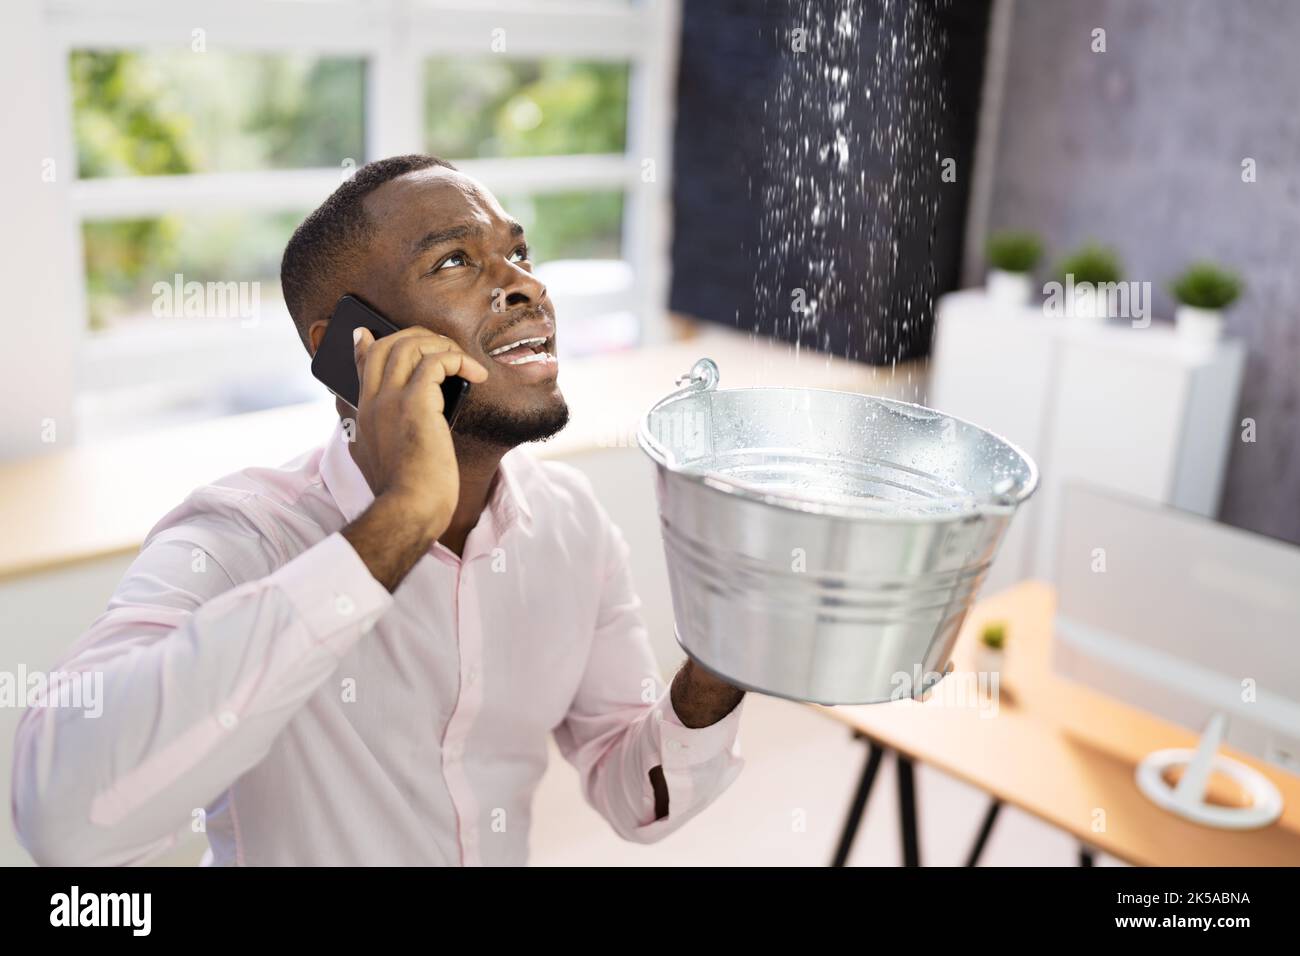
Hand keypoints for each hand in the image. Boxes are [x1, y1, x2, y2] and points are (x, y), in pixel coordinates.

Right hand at [341, 326, 488, 590]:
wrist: (408, 511)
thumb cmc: (407, 496)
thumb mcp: (388, 463)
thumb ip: (391, 439)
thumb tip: (417, 425)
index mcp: (364, 415)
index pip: (361, 365)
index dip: (367, 343)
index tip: (368, 333)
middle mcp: (373, 401)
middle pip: (386, 345)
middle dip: (418, 337)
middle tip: (444, 348)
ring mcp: (391, 400)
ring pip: (411, 345)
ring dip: (442, 346)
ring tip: (465, 364)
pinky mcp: (416, 403)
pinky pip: (437, 361)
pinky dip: (459, 360)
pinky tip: (477, 375)